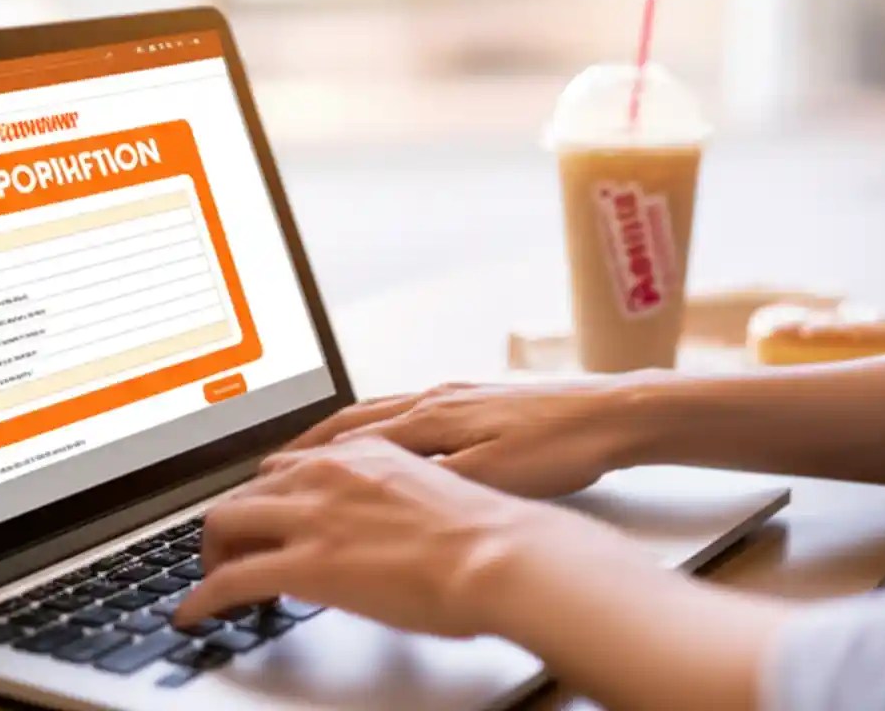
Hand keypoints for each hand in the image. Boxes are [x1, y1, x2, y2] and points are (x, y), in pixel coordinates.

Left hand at [173, 437, 623, 636]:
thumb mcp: (438, 492)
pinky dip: (203, 597)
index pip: (295, 462)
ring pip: (228, 520)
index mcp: (368, 452)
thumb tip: (393, 523)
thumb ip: (402, 496)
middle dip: (236, 519)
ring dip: (214, 551)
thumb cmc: (490, 533)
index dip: (273, 493)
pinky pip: (229, 578)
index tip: (268, 512)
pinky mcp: (305, 562)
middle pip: (253, 485)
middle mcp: (332, 471)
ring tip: (214, 578)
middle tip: (234, 548)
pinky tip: (195, 613)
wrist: (502, 555)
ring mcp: (314, 514)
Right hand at [286, 379, 651, 497]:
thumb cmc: (561, 447)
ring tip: (309, 451)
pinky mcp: (476, 400)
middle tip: (269, 468)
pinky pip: (405, 411)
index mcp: (433, 418)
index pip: (352, 440)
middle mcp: (435, 399)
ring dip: (337, 432)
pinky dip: (375, 426)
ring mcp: (455, 396)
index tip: (269, 481)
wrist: (615, 414)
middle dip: (307, 444)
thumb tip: (379, 487)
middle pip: (354, 420)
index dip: (307, 463)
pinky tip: (381, 440)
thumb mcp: (494, 475)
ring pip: (378, 412)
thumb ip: (434, 480)